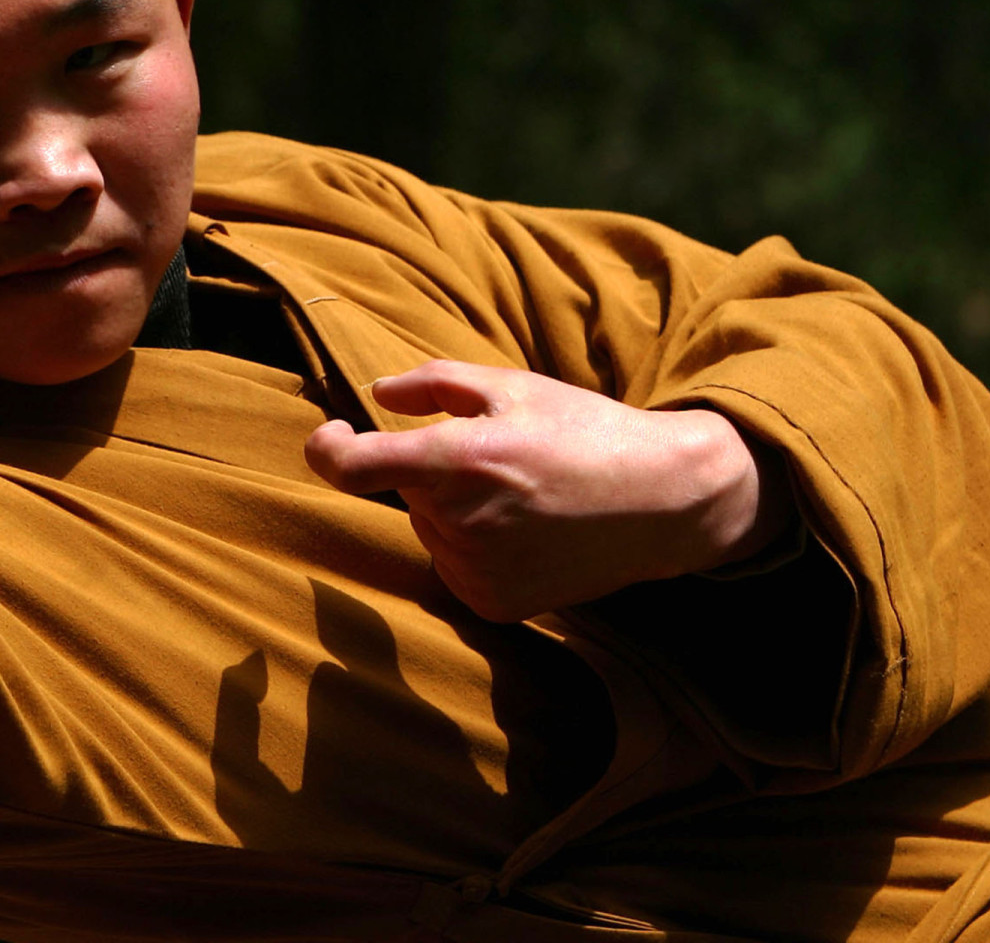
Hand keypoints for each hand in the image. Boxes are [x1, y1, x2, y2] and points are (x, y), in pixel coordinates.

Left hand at [304, 360, 786, 622]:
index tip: (334, 434)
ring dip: (454, 510)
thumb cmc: (583, 430)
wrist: (661, 500)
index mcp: (454, 461)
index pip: (351, 467)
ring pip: (430, 530)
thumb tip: (374, 396)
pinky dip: (474, 547)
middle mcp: (457, 523)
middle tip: (496, 455)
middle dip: (432, 471)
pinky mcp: (493, 603)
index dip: (328, 448)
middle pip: (405, 493)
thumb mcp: (511, 386)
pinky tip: (525, 530)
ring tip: (521, 493)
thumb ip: (431, 384)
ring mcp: (475, 571)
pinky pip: (455, 566)